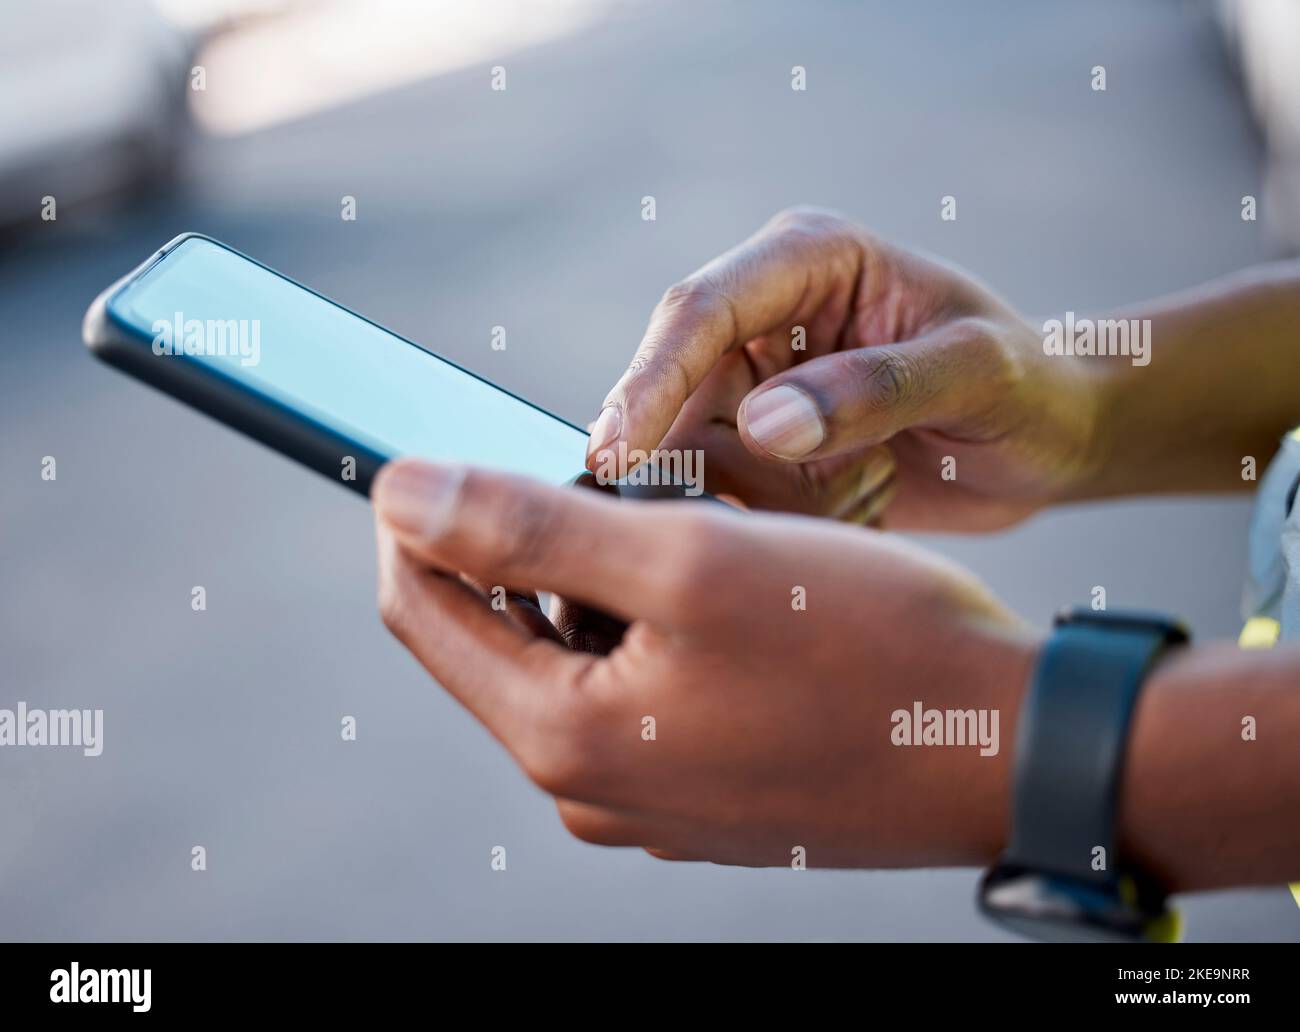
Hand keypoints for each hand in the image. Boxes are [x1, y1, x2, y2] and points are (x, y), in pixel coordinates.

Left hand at [372, 459, 1038, 867]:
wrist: (1014, 748)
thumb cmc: (867, 645)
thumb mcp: (687, 560)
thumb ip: (527, 525)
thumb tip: (400, 491)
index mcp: (564, 736)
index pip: (426, 612)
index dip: (419, 518)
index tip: (448, 443)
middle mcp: (594, 787)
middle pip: (502, 637)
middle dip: (526, 545)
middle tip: (608, 477)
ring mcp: (653, 799)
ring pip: (576, 661)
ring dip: (599, 583)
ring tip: (688, 529)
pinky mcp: (707, 792)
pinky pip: (639, 696)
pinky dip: (653, 630)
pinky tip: (726, 592)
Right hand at [586, 207, 1102, 529]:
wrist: (1053, 441)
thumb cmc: (1031, 387)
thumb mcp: (978, 375)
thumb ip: (878, 388)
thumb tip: (766, 422)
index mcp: (811, 260)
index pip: (700, 311)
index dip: (650, 381)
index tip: (616, 453)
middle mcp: (770, 314)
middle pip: (680, 388)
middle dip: (699, 456)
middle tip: (743, 506)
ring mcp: (764, 381)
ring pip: (699, 450)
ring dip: (758, 494)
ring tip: (857, 494)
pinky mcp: (767, 442)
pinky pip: (733, 489)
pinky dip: (774, 516)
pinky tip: (853, 508)